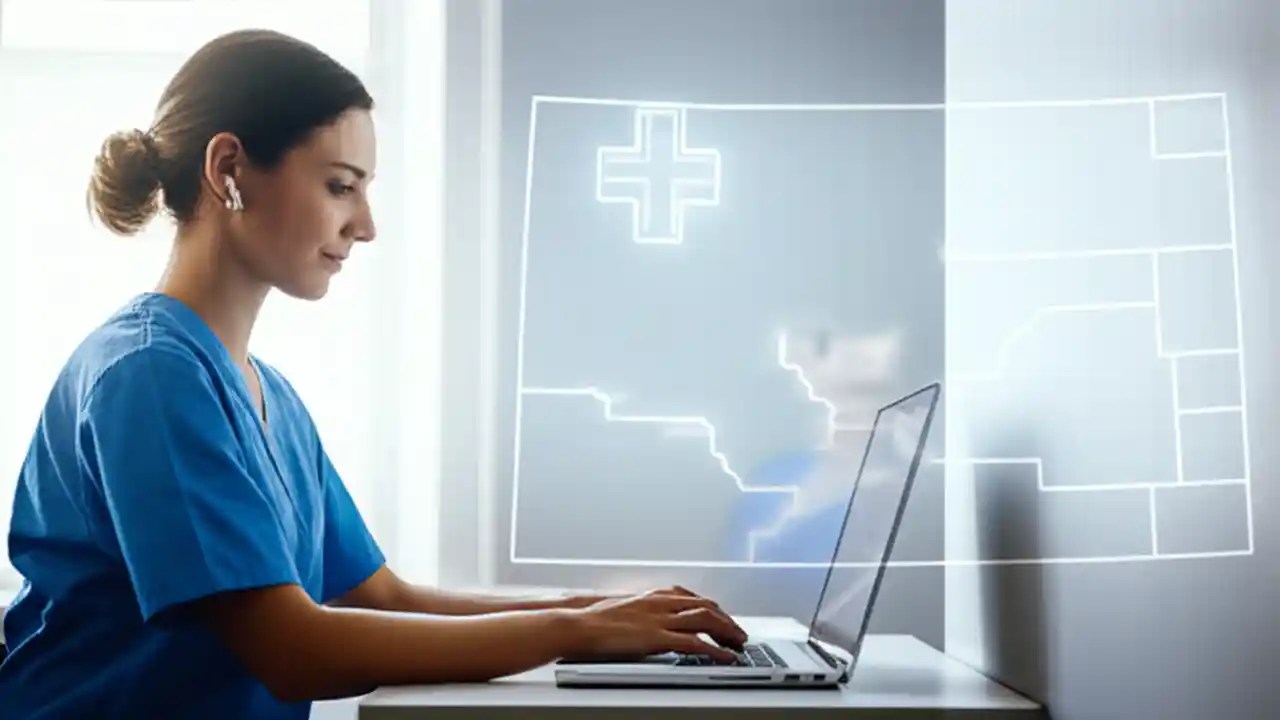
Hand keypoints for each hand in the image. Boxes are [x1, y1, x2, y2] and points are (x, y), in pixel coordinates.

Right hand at [560, 587, 747, 663]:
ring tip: (739, 644)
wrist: (577, 625)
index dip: (711, 608)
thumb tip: (644, 622)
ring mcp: (660, 619)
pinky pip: (695, 643)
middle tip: (738, 633)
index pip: (691, 597)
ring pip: (705, 619)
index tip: (721, 617)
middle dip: (725, 619)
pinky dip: (715, 650)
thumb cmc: (592, 621)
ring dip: (727, 631)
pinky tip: (725, 657)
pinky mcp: (657, 638)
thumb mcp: (621, 610)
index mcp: (652, 595)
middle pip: (704, 606)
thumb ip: (639, 613)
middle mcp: (660, 602)